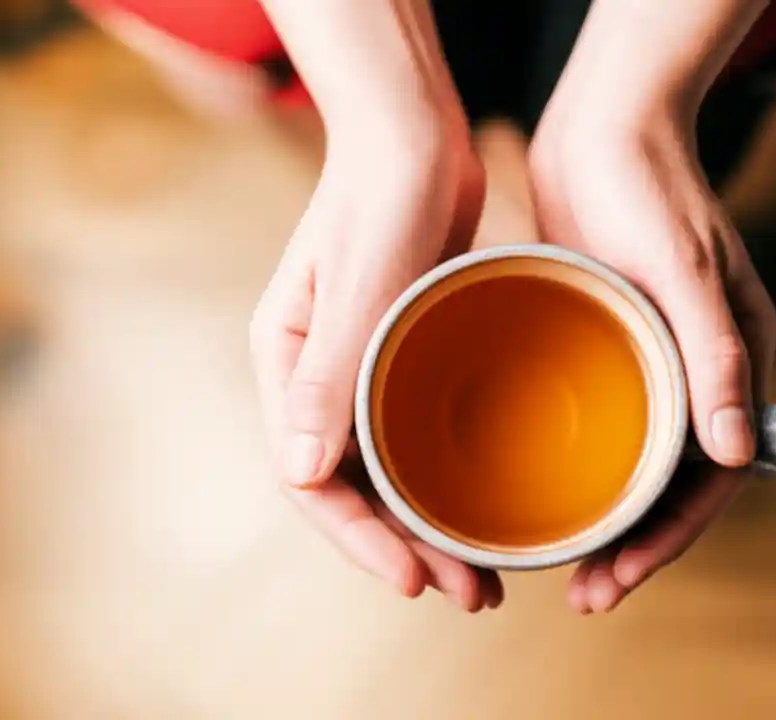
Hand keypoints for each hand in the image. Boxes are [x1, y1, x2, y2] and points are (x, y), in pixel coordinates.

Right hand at [249, 119, 499, 610]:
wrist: (417, 131)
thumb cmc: (383, 194)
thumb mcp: (360, 286)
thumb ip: (329, 376)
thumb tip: (301, 475)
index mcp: (287, 366)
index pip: (312, 481)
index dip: (360, 541)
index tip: (414, 579)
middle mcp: (317, 378)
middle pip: (356, 489)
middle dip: (408, 549)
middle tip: (473, 594)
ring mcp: (360, 367)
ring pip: (390, 470)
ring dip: (433, 524)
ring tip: (488, 574)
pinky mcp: (402, 352)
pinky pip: (416, 433)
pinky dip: (446, 475)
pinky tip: (488, 499)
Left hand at [530, 102, 775, 612]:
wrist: (605, 123)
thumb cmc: (649, 186)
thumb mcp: (684, 268)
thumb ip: (713, 356)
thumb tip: (737, 454)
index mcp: (733, 361)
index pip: (714, 476)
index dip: (671, 538)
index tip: (619, 579)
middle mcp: (699, 370)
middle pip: (675, 483)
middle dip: (636, 546)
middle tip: (584, 594)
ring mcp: (655, 359)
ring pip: (639, 462)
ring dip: (610, 516)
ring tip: (566, 564)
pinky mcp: (614, 342)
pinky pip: (609, 423)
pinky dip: (588, 465)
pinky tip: (544, 488)